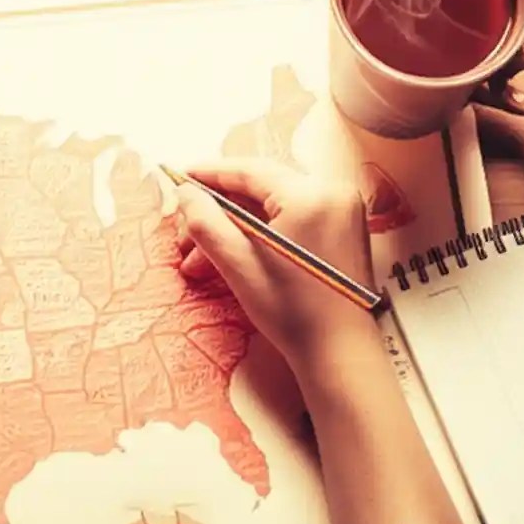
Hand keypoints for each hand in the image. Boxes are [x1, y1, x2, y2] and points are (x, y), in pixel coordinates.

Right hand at [175, 159, 376, 368]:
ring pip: (274, 207)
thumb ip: (206, 222)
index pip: (249, 171)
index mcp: (310, 196)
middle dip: (218, 212)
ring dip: (235, 227)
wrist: (339, 352)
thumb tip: (186, 193)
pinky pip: (292, 219)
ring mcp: (342, 210)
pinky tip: (232, 255)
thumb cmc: (293, 313)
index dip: (210, 174)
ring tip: (199, 259)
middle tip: (184, 234)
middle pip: (261, 189)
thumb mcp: (238, 266)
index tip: (179, 177)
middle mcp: (333, 193)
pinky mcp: (343, 229)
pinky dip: (261, 234)